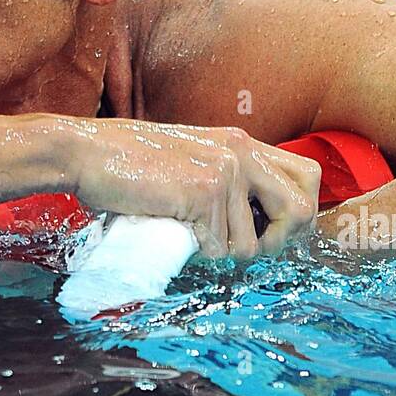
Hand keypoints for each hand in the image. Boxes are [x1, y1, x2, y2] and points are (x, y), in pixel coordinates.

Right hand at [63, 119, 320, 259]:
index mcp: (241, 143)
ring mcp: (226, 171)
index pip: (307, 176)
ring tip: (185, 228)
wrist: (88, 152)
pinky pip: (216, 249)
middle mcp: (241, 152)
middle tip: (240, 248)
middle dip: (276, 243)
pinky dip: (192, 250)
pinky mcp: (205, 192)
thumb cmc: (130, 165)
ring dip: (216, 252)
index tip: (272, 234)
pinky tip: (170, 224)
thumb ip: (227, 180)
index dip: (300, 214)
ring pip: (249, 246)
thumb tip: (258, 229)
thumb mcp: (192, 160)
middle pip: (300, 212)